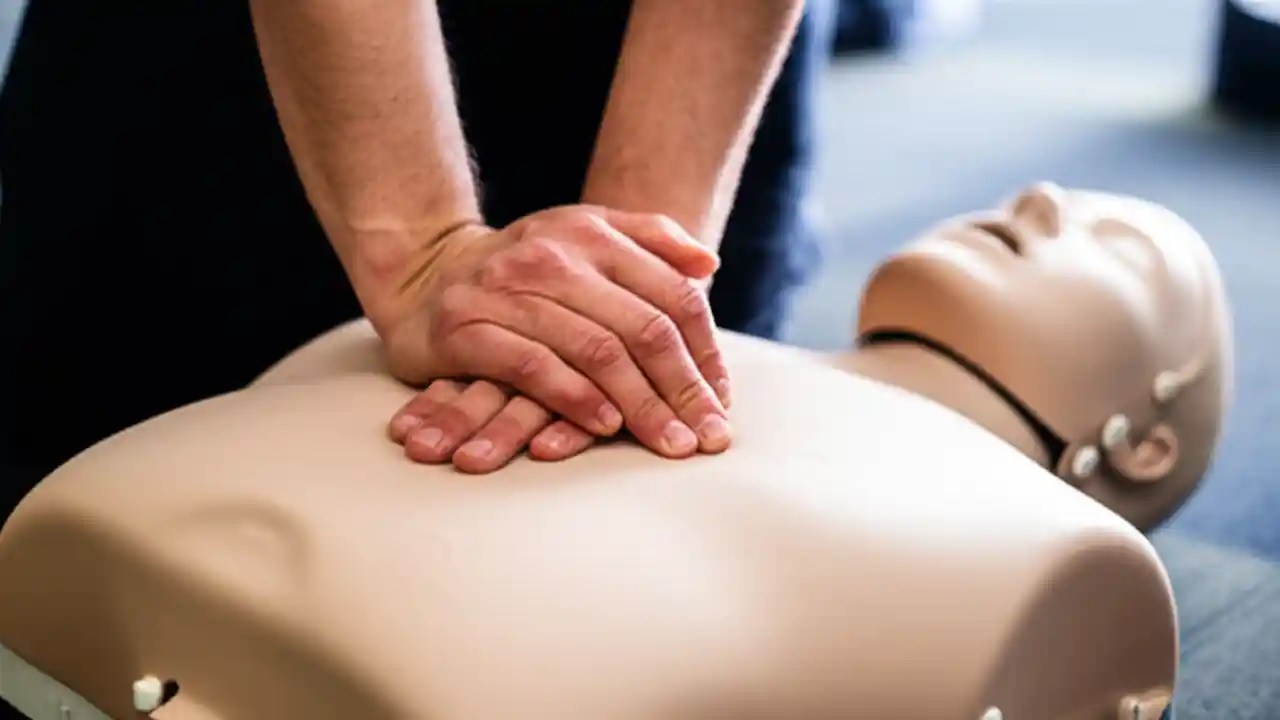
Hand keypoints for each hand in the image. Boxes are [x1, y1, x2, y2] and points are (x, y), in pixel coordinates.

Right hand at [372, 205, 732, 457]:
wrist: (424, 271)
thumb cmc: (524, 268)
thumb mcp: (584, 237)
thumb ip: (649, 241)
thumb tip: (709, 265)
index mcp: (592, 234)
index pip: (671, 296)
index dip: (705, 352)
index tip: (722, 400)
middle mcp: (553, 256)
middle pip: (643, 329)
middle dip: (683, 389)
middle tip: (708, 436)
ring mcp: (508, 289)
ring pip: (595, 351)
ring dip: (641, 404)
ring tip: (670, 441)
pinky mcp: (467, 326)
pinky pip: (533, 366)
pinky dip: (575, 398)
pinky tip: (606, 425)